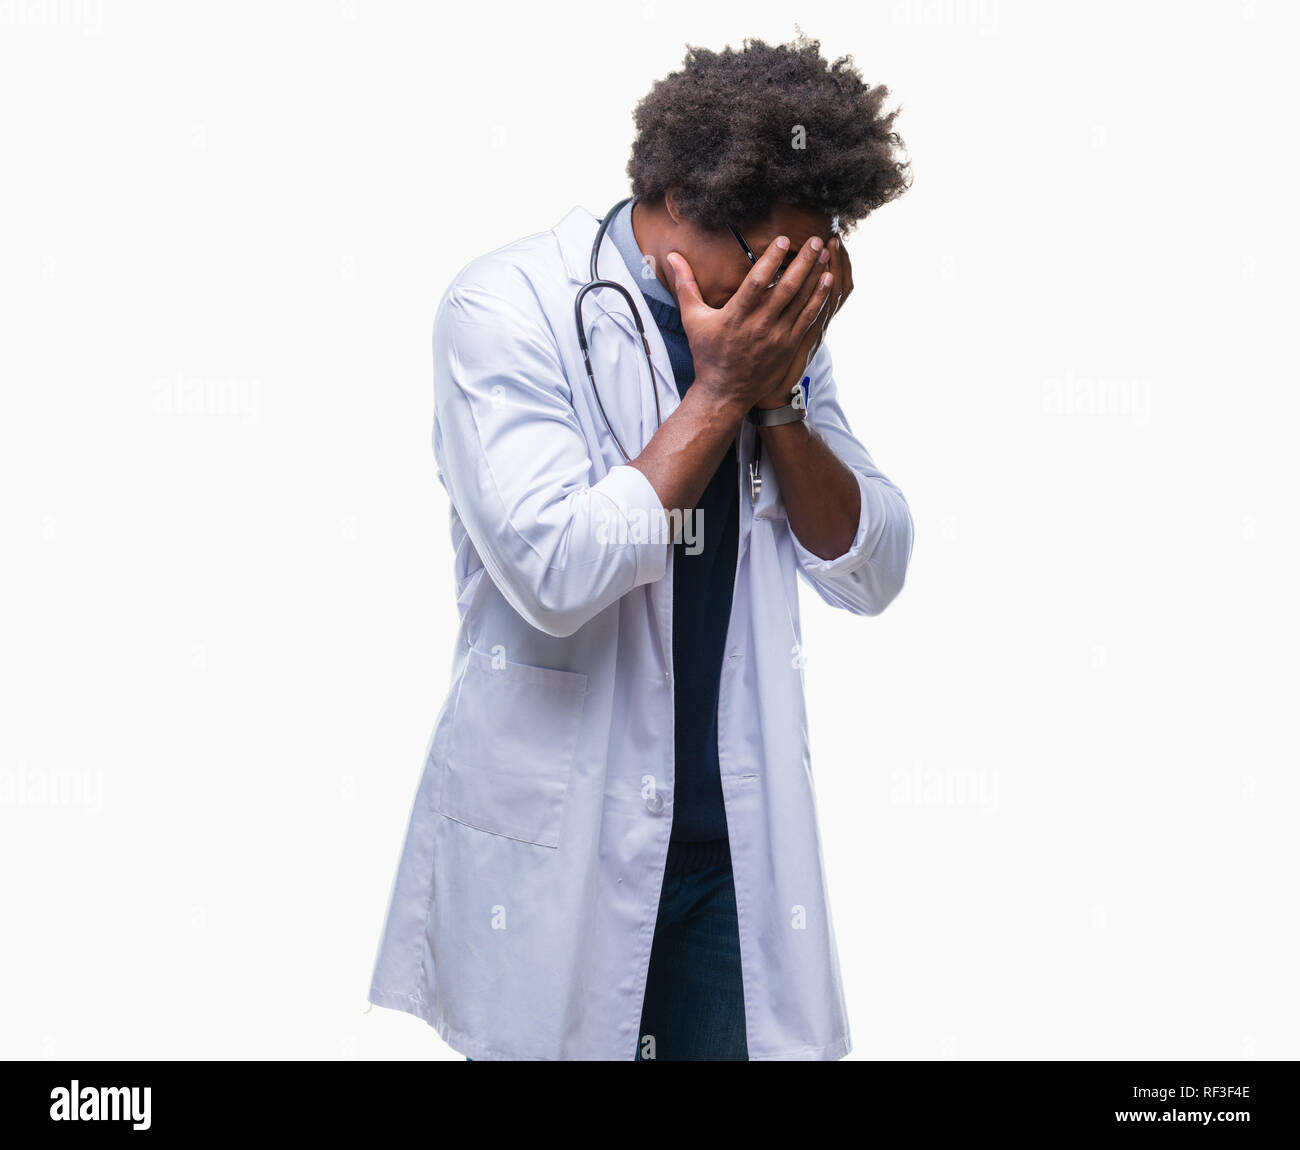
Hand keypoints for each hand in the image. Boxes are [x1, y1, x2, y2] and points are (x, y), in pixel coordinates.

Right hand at [666, 234, 835, 415]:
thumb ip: (686, 285)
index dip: (772, 259)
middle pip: (786, 288)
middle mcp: (759, 325)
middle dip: (803, 262)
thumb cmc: (707, 354)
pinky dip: (819, 299)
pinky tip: (827, 281)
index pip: (758, 282)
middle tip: (815, 241)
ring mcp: (777, 337)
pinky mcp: (788, 346)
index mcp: (736, 316)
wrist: (725, 393)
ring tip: (825, 255)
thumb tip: (672, 256)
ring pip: (801, 302)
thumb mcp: (693, 319)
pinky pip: (808, 318)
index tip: (785, 240)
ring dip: (815, 276)